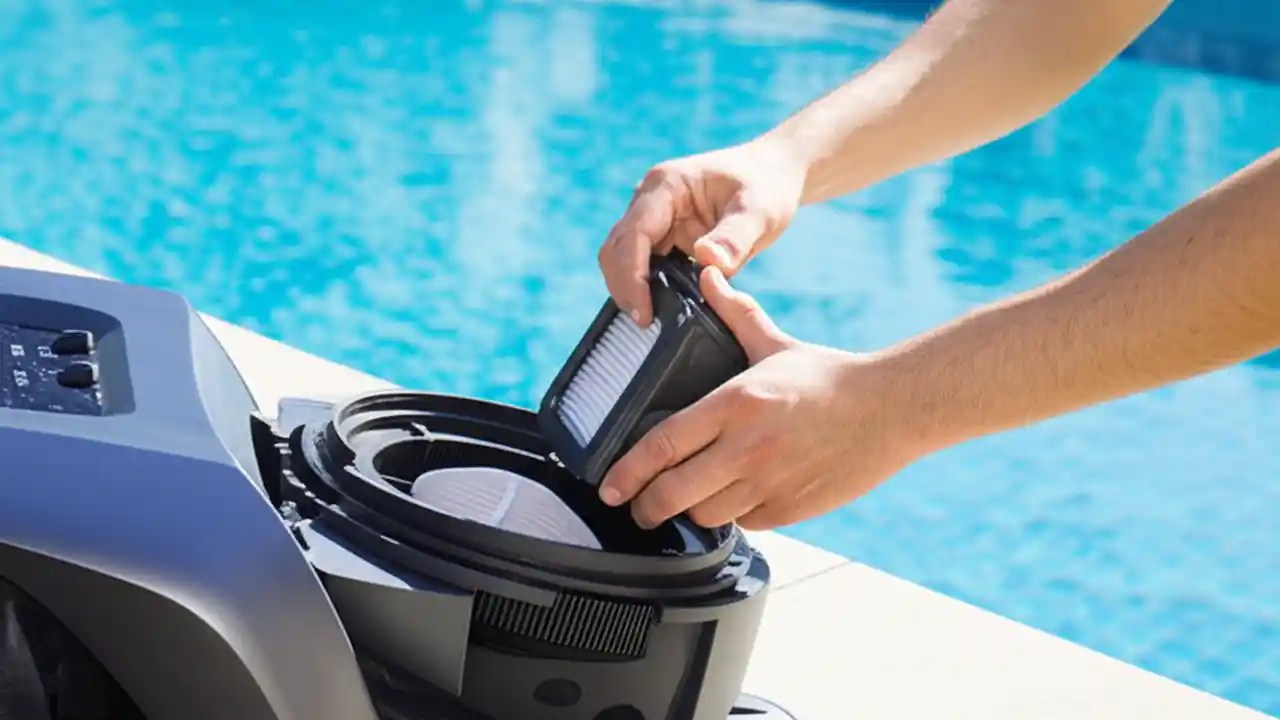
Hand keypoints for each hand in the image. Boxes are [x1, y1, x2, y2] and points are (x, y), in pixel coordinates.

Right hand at [598, 137, 806, 326]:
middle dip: (624, 286)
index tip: (644, 313)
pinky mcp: (662, 235)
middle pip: (617, 248)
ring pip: (622, 258)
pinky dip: (646, 286)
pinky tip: (662, 308)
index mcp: (666, 185)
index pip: (634, 234)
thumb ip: (735, 237)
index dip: (631, 276)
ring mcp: (654, 217)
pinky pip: (643, 264)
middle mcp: (651, 199)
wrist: (771, 173)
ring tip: (651, 320)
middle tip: (645, 323)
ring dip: (630, 288)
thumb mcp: (760, 211)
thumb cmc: (766, 186)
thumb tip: (709, 264)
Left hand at [598, 267, 926, 530]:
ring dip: (690, 512)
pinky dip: (732, 515)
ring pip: (705, 515)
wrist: (890, 409)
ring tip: (686, 501)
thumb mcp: (774, 343)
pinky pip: (743, 522)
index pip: (662, 444)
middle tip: (638, 507)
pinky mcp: (790, 508)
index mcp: (735, 403)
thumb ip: (733, 313)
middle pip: (673, 494)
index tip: (610, 485)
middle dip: (646, 507)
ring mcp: (769, 481)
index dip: (627, 472)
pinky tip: (733, 498)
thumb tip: (707, 274)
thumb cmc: (828, 377)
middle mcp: (747, 446)